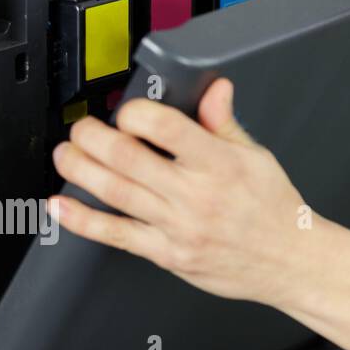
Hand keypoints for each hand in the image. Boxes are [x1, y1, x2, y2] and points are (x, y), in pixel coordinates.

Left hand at [51, 78, 310, 306]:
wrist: (287, 259)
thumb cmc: (273, 209)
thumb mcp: (257, 157)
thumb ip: (225, 123)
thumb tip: (215, 89)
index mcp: (221, 163)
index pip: (168, 128)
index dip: (136, 113)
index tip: (126, 110)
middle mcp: (197, 194)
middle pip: (128, 158)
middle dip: (93, 137)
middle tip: (82, 127)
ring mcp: (179, 226)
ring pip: (116, 193)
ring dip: (80, 169)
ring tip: (66, 154)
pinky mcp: (167, 254)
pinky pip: (116, 235)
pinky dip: (83, 220)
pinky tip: (62, 206)